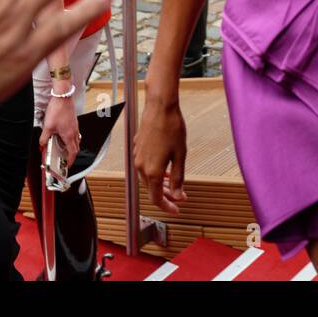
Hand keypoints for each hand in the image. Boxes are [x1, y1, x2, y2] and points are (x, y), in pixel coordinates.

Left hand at [40, 95, 79, 167]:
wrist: (63, 97)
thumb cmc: (58, 110)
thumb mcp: (47, 126)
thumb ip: (44, 138)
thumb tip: (41, 145)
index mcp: (69, 135)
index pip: (72, 152)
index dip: (70, 161)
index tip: (67, 165)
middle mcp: (74, 132)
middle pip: (76, 148)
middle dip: (71, 155)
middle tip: (65, 159)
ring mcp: (75, 126)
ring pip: (76, 140)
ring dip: (71, 146)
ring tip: (63, 148)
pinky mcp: (73, 122)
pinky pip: (74, 133)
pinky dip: (70, 138)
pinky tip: (62, 135)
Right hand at [133, 97, 186, 214]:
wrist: (160, 107)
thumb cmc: (171, 127)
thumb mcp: (180, 156)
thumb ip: (178, 179)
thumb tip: (178, 195)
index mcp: (152, 171)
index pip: (156, 198)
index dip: (167, 207)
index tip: (176, 210)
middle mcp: (141, 166)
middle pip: (151, 190)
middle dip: (165, 196)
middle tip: (178, 197)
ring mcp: (138, 157)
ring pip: (147, 179)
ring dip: (160, 184)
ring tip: (173, 184)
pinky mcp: (137, 149)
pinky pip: (145, 168)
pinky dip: (155, 173)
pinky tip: (165, 169)